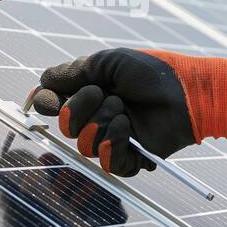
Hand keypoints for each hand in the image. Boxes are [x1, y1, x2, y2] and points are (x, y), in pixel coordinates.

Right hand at [31, 48, 226, 176]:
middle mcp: (97, 118)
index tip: (47, 100)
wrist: (184, 91)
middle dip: (81, 109)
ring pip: (84, 146)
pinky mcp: (131, 158)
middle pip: (66, 127)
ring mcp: (113, 139)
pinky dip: (113, 145)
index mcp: (89, 95)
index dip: (47, 104)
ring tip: (125, 111)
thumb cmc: (150, 72)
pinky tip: (126, 128)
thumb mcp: (107, 63)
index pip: (54, 106)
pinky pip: (107, 164)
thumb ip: (71, 73)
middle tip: (107, 94)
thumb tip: (41, 84)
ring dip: (103, 123)